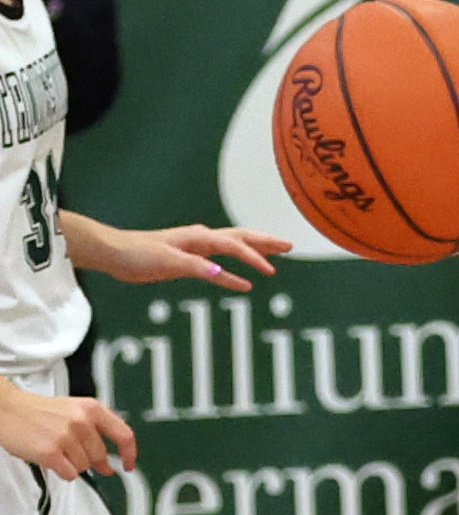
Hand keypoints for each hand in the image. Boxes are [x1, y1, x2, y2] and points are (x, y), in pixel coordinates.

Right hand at [0, 381, 130, 476]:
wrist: (5, 408)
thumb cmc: (37, 410)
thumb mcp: (73, 410)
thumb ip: (95, 431)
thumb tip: (110, 462)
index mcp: (91, 408)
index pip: (124, 435)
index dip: (130, 454)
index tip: (129, 465)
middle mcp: (82, 421)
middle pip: (100, 456)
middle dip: (89, 460)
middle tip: (73, 453)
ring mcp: (66, 437)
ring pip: (84, 467)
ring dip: (71, 463)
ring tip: (56, 448)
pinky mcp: (51, 452)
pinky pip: (70, 474)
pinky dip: (62, 471)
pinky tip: (52, 458)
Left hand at [85, 224, 290, 290]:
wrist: (113, 252)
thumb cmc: (137, 255)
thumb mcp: (167, 262)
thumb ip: (197, 267)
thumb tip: (223, 273)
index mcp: (199, 238)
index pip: (234, 246)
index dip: (254, 258)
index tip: (269, 273)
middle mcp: (201, 238)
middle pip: (241, 237)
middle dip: (265, 242)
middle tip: (289, 245)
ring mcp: (196, 246)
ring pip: (233, 244)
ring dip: (255, 248)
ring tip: (275, 253)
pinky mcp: (190, 257)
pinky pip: (221, 258)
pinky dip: (237, 265)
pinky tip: (243, 277)